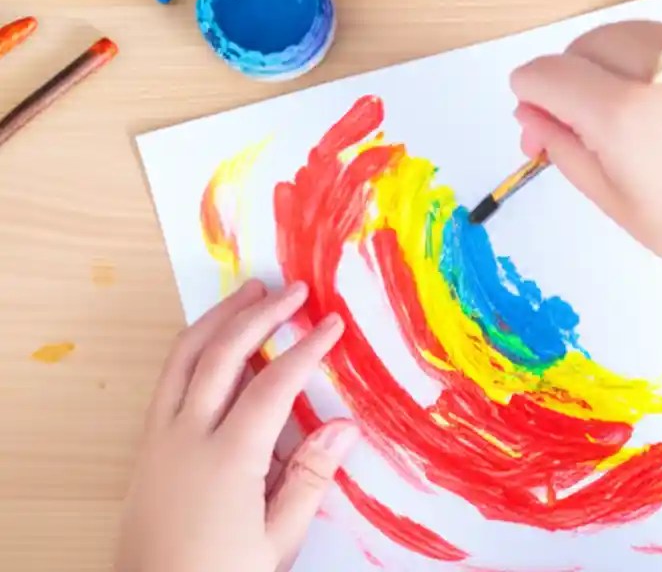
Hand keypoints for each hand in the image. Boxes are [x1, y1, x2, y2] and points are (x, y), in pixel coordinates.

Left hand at [115, 280, 355, 571]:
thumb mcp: (277, 540)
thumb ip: (309, 480)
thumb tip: (345, 428)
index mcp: (227, 460)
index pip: (272, 386)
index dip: (305, 349)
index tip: (332, 324)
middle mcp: (186, 438)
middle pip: (222, 356)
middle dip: (260, 316)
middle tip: (293, 291)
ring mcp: (159, 439)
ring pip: (184, 359)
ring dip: (219, 320)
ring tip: (248, 293)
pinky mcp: (146, 448)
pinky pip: (168, 381)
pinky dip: (194, 349)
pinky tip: (214, 344)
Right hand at [511, 21, 661, 290]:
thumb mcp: (618, 203)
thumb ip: (567, 151)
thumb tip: (532, 118)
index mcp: (621, 112)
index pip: (548, 74)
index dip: (529, 96)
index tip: (535, 124)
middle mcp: (655, 68)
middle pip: (583, 46)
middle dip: (566, 79)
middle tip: (572, 129)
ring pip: (622, 35)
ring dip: (602, 64)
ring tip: (616, 119)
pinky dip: (641, 63)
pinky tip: (656, 109)